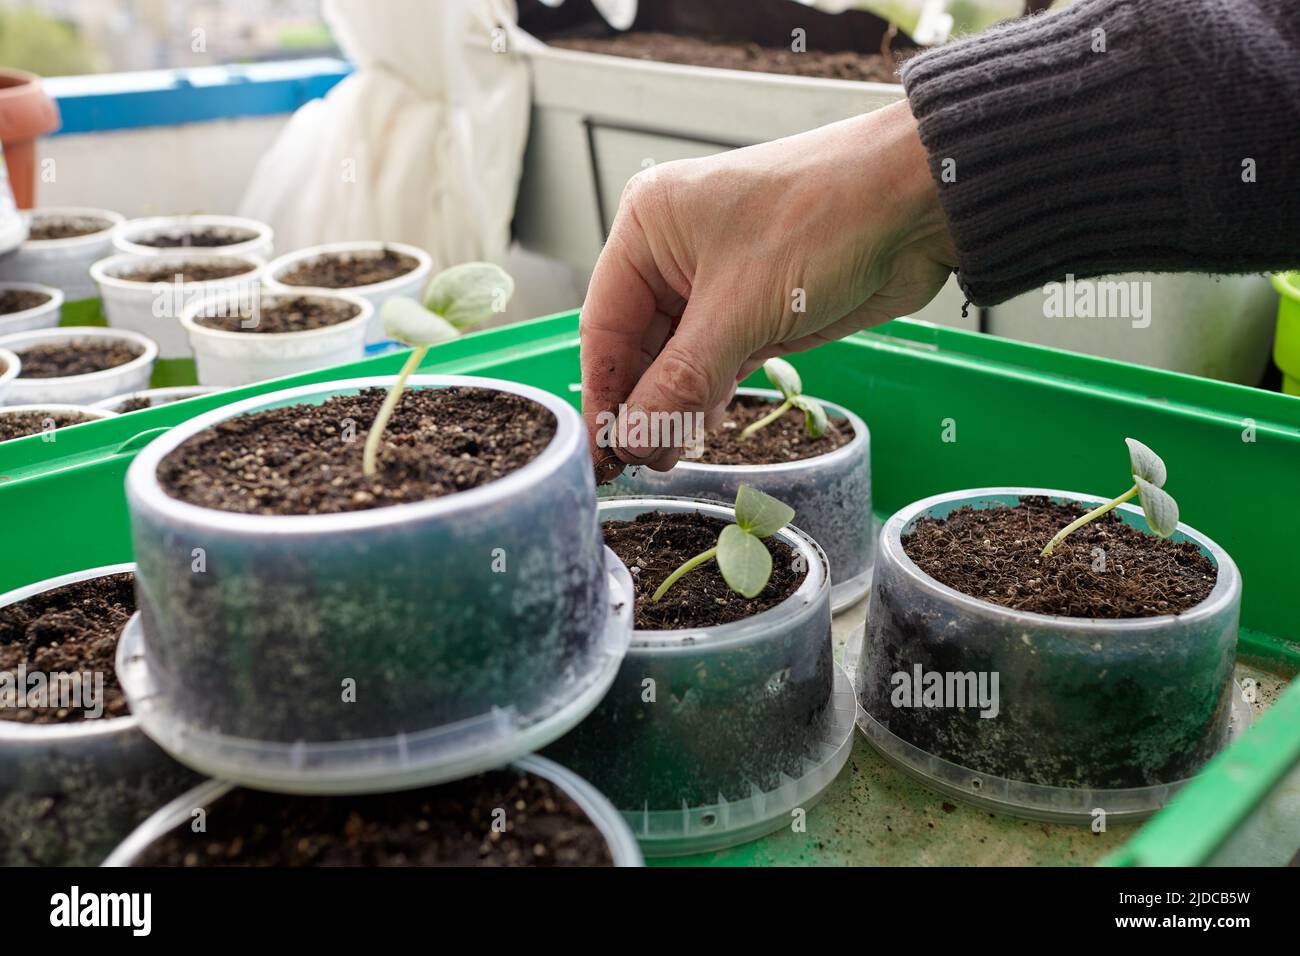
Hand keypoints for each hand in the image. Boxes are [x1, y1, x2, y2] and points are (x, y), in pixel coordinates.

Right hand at [579, 99, 956, 480]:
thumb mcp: (740, 310)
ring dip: (675, 410)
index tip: (604, 452)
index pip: (605, 326)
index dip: (605, 394)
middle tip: (643, 465)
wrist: (921, 204)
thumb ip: (680, 382)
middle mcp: (673, 253)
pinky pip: (715, 365)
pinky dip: (707, 399)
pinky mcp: (756, 311)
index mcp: (649, 227)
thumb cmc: (826, 220)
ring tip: (672, 458)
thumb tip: (631, 442)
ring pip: (677, 362)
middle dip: (642, 407)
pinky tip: (701, 434)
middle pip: (639, 348)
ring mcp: (717, 284)